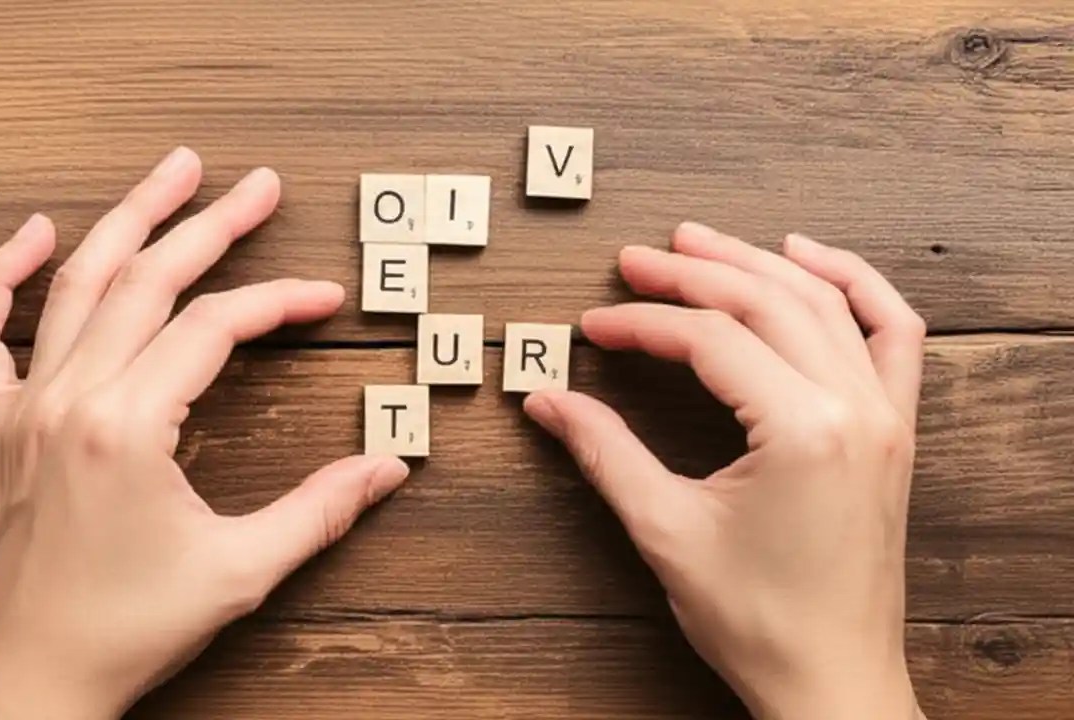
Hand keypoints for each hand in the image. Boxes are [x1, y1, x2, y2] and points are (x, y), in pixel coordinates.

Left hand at [0, 147, 408, 719]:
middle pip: (149, 281)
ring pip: (75, 286)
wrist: (35, 680)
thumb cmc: (128, 630)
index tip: (323, 299)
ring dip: (126, 220)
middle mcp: (70, 400)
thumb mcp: (241, 571)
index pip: (215, 327)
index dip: (278, 301)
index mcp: (128, 426)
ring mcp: (24, 408)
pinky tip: (35, 234)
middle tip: (257, 184)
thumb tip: (389, 468)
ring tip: (171, 171)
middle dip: (211, 225)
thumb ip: (321, 511)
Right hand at [525, 223, 926, 719]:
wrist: (831, 682)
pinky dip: (854, 285)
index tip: (595, 326)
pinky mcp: (894, 432)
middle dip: (693, 272)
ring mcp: (885, 417)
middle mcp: (855, 409)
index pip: (709, 339)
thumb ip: (604, 453)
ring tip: (703, 241)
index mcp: (803, 430)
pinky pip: (893, 333)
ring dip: (761, 263)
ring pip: (825, 302)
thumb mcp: (666, 530)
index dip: (642, 324)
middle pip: (767, 302)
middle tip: (635, 261)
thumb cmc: (759, 621)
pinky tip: (811, 263)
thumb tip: (548, 400)